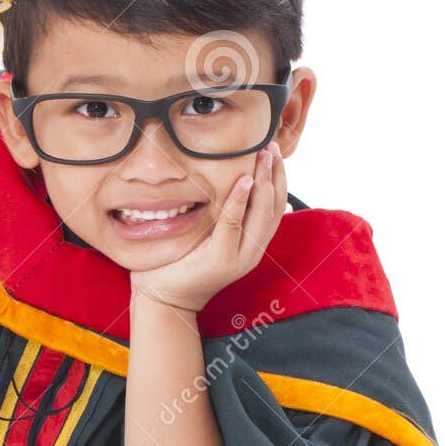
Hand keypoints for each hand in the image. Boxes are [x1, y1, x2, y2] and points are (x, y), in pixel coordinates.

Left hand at [128, 141, 286, 314]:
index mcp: (252, 244)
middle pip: (274, 208)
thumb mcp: (209, 235)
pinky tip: (244, 181)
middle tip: (270, 146)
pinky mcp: (220, 260)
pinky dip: (240, 201)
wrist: (164, 299)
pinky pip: (233, 224)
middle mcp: (252, 252)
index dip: (279, 178)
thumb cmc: (182, 262)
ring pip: (261, 215)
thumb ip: (224, 216)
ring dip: (264, 182)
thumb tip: (233, 185)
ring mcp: (238, 258)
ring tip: (263, 157)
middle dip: (275, 174)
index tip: (273, 151)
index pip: (276, 207)